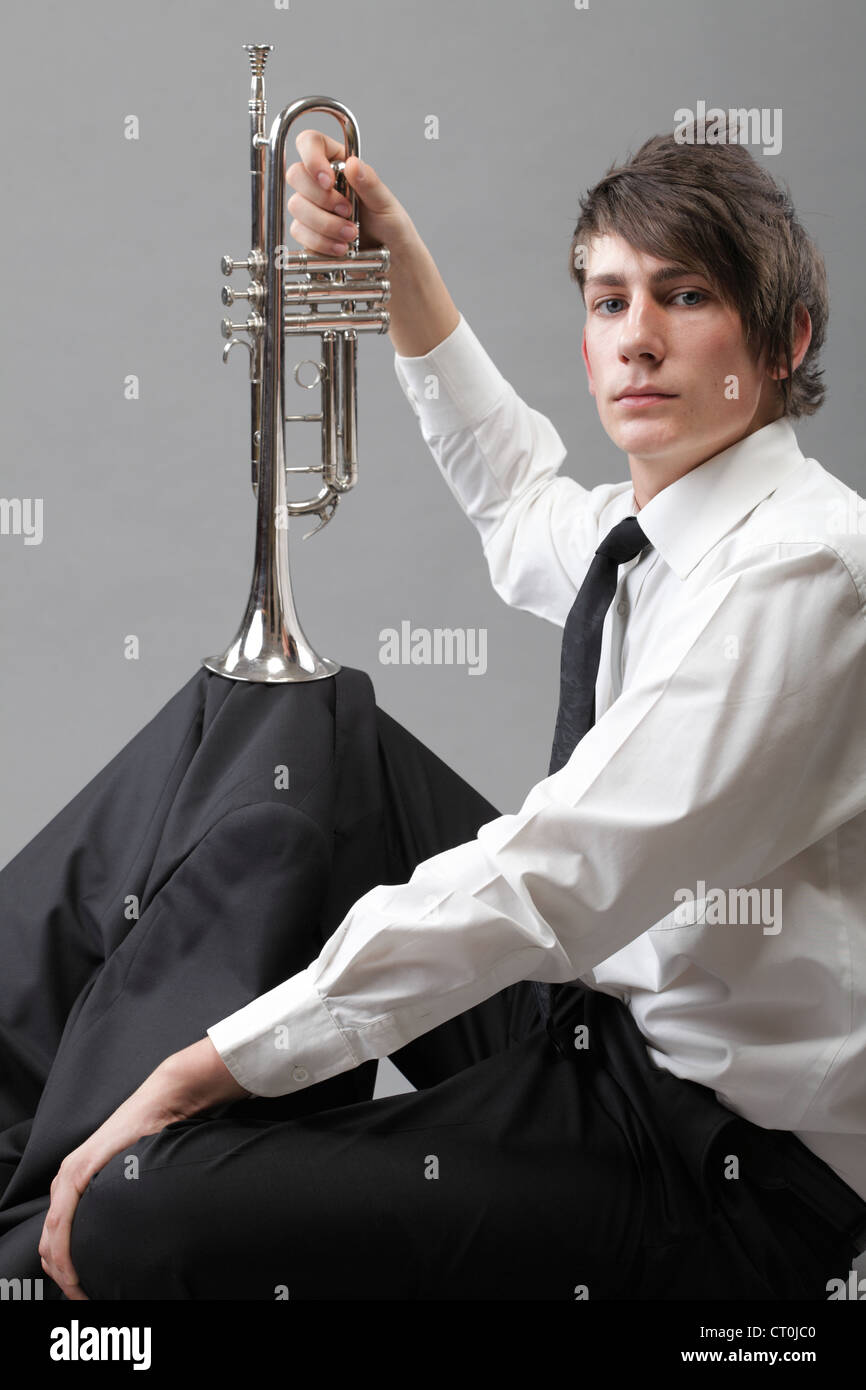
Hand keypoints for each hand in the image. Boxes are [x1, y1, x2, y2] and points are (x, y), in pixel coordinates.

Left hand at [38, 1037, 249, 1299]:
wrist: (164, 1104)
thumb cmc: (155, 1138)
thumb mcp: (133, 1177)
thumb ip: (123, 1200)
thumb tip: (132, 1234)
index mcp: (76, 1184)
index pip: (56, 1240)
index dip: (66, 1273)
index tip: (85, 1293)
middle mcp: (65, 1181)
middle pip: (48, 1247)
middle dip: (64, 1280)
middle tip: (86, 1299)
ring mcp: (69, 1176)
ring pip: (50, 1240)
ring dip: (63, 1272)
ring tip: (83, 1292)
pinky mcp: (78, 1172)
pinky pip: (59, 1222)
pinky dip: (63, 1251)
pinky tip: (74, 1268)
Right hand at [286, 129, 416, 258]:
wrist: (391, 262)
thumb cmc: (391, 228)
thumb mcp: (387, 204)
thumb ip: (369, 184)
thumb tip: (353, 164)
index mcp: (339, 163)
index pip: (310, 142)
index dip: (311, 157)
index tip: (328, 180)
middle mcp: (320, 183)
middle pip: (296, 175)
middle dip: (321, 197)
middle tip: (348, 212)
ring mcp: (311, 208)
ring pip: (297, 207)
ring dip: (325, 223)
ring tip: (351, 234)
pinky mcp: (307, 233)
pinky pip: (300, 233)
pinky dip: (321, 242)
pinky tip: (341, 247)